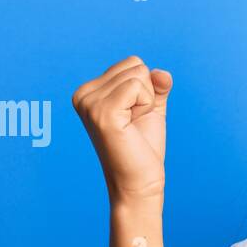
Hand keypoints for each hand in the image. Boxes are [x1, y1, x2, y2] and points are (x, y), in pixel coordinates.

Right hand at [72, 55, 172, 203]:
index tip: (134, 117)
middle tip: (135, 124)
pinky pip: (137, 86)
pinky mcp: (102, 113)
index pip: (132, 63)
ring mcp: (89, 103)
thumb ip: (156, 85)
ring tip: (133, 127)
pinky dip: (146, 106)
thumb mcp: (151, 109)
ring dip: (147, 102)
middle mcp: (83, 94)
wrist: (139, 184)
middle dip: (146, 94)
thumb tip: (163, 73)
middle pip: (135, 65)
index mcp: (88, 91)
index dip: (145, 90)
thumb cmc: (143, 149)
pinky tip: (133, 127)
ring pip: (138, 74)